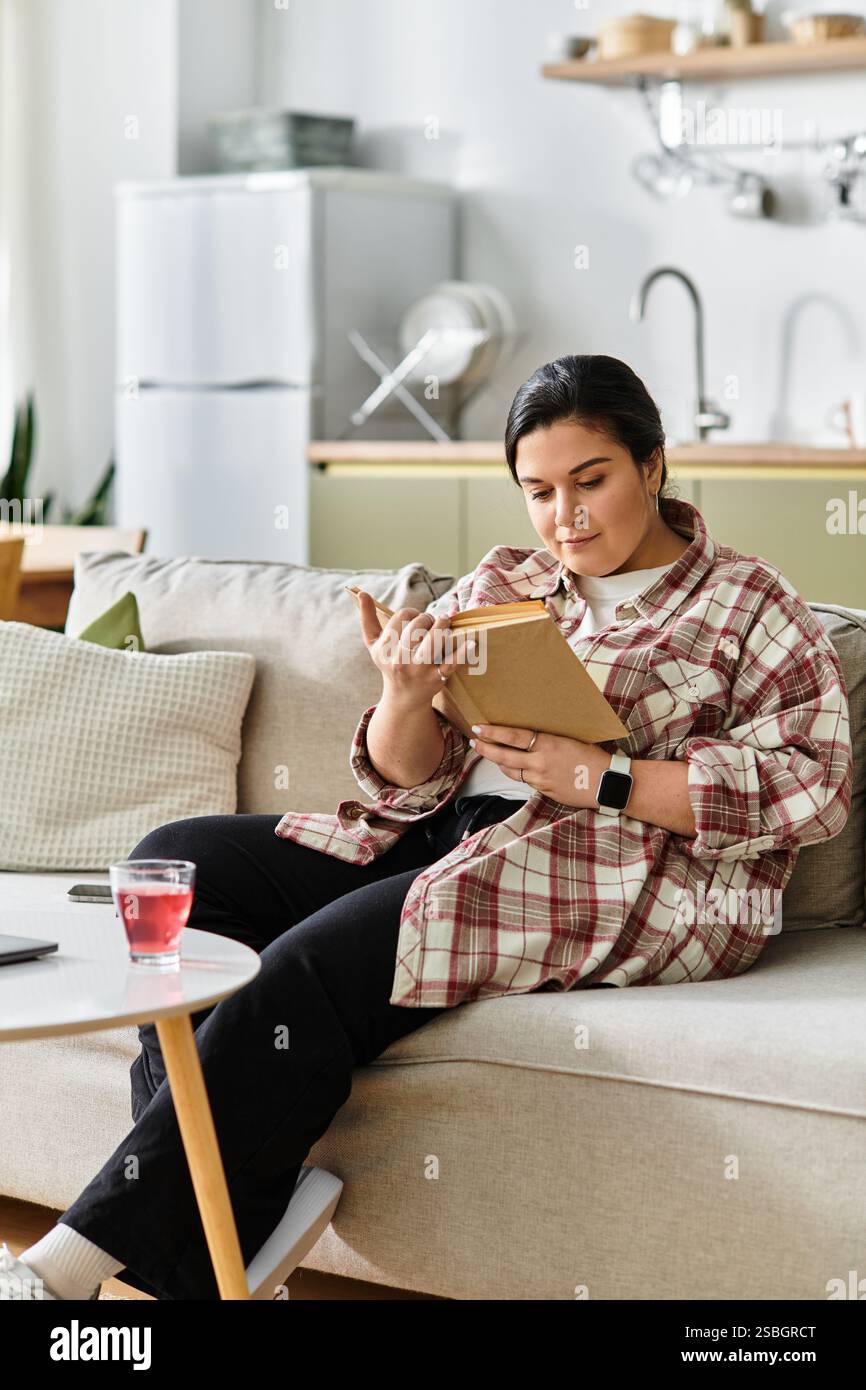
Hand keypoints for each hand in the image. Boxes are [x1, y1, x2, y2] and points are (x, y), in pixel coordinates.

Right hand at [356, 591, 475, 710]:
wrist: (403, 698)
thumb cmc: (389, 664)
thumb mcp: (373, 645)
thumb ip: (367, 619)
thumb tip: (362, 594)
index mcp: (385, 648)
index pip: (402, 617)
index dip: (412, 613)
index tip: (417, 618)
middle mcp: (400, 659)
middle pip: (417, 626)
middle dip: (427, 618)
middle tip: (433, 621)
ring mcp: (419, 670)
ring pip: (433, 641)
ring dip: (442, 626)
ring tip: (446, 620)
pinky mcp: (436, 678)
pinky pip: (451, 664)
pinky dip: (462, 653)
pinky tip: (470, 643)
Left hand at [467, 723, 609, 808]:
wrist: (607, 783)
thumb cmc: (593, 756)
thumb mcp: (571, 739)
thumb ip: (549, 738)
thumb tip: (532, 732)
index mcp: (548, 744)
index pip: (512, 737)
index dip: (492, 733)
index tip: (478, 728)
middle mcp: (540, 762)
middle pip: (503, 756)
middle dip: (485, 748)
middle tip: (474, 741)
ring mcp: (540, 779)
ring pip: (511, 771)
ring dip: (499, 762)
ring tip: (492, 754)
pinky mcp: (544, 791)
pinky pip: (525, 781)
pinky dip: (518, 773)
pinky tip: (515, 767)